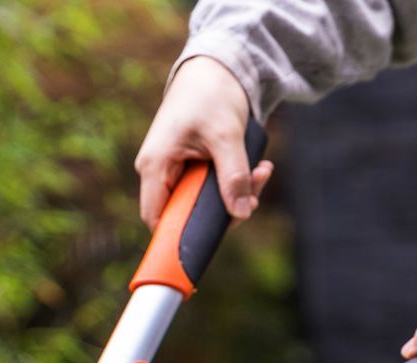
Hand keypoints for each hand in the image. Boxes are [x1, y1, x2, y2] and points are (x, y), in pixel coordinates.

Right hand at [136, 56, 274, 227]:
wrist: (215, 66)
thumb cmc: (211, 94)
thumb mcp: (226, 136)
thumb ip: (233, 177)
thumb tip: (241, 214)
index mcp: (155, 165)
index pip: (156, 218)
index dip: (176, 237)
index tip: (209, 242)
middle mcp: (159, 170)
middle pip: (185, 212)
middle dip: (224, 208)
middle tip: (254, 193)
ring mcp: (175, 168)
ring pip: (203, 200)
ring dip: (236, 192)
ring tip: (262, 171)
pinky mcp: (192, 164)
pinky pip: (212, 186)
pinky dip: (236, 181)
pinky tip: (258, 166)